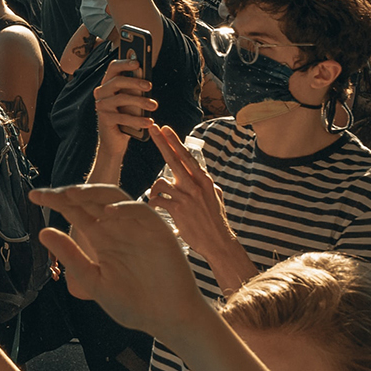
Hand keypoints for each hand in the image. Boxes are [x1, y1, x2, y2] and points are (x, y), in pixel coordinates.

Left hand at [29, 183, 210, 339]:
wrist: (168, 320)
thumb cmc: (132, 304)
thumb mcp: (94, 280)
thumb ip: (71, 256)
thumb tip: (42, 232)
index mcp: (100, 238)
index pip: (74, 212)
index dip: (54, 201)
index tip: (32, 197)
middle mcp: (116, 228)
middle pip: (90, 200)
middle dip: (69, 194)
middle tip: (48, 195)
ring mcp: (137, 227)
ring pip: (113, 198)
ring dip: (92, 193)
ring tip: (71, 195)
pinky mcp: (158, 231)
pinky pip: (140, 211)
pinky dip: (124, 208)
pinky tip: (106, 213)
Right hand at [95, 58, 154, 145]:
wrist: (114, 139)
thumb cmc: (125, 116)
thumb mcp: (131, 100)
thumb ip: (135, 89)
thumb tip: (146, 80)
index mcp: (108, 84)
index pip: (113, 68)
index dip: (125, 63)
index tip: (138, 62)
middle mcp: (101, 92)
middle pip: (117, 81)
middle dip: (134, 82)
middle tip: (149, 86)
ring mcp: (101, 105)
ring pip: (121, 98)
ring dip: (140, 101)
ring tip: (154, 106)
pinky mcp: (105, 119)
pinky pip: (123, 117)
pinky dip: (138, 120)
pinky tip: (149, 122)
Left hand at [146, 124, 238, 260]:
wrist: (218, 242)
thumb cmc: (215, 220)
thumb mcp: (215, 197)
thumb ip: (206, 184)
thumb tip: (202, 175)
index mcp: (204, 180)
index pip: (186, 156)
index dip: (174, 142)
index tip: (164, 128)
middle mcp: (195, 185)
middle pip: (173, 159)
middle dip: (162, 142)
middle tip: (152, 128)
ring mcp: (186, 196)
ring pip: (160, 182)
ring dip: (155, 190)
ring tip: (160, 199)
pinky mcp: (178, 209)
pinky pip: (156, 199)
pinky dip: (154, 202)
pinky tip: (159, 208)